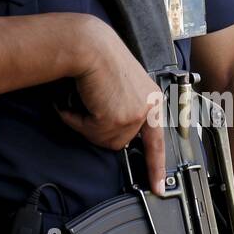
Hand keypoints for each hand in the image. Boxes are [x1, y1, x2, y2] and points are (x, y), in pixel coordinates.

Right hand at [56, 15, 166, 192]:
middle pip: (119, 141)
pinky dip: (77, 120)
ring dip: (85, 124)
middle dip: (98, 130)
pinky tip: (74, 102)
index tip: (159, 187)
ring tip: (79, 101)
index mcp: (152, 98)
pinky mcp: (120, 118)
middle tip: (84, 109)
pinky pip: (91, 133)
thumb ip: (124, 105)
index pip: (156, 139)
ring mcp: (136, 114)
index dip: (156, 166)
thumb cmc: (99, 55)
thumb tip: (112, 128)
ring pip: (104, 139)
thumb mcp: (121, 83)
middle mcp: (149, 108)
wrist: (90, 45)